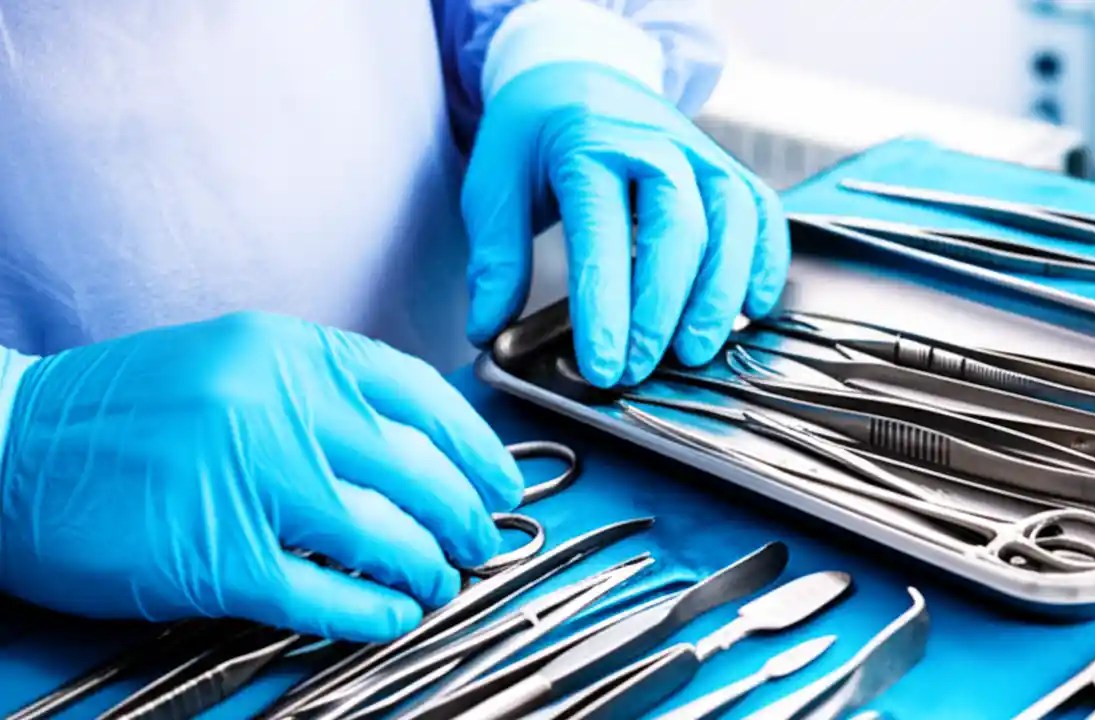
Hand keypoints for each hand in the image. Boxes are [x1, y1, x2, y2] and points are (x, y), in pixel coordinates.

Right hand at [0, 313, 521, 641]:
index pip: (422, 398)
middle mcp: (282, 407)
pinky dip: (372, 612)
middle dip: (467, 517)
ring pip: (385, 536)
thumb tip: (412, 447)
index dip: (477, 447)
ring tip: (440, 583)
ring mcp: (253, 481)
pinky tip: (392, 616)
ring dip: (428, 569)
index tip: (501, 480)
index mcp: (292, 353)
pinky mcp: (219, 556)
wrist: (12, 443)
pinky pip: (326, 594)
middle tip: (482, 542)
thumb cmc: (127, 408)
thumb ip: (320, 391)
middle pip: (418, 473)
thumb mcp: (235, 362)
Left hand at [463, 61, 789, 386]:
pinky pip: (762, 212)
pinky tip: (753, 309)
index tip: (602, 366)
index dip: (604, 306)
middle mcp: (654, 146)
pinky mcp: (725, 167)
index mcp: (588, 146)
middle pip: (676, 227)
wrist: (579, 71)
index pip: (600, 232)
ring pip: (730, 220)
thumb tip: (490, 327)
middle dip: (661, 307)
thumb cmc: (535, 136)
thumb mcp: (494, 182)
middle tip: (641, 368)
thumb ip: (496, 256)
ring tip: (696, 350)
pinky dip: (766, 261)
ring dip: (719, 292)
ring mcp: (699, 154)